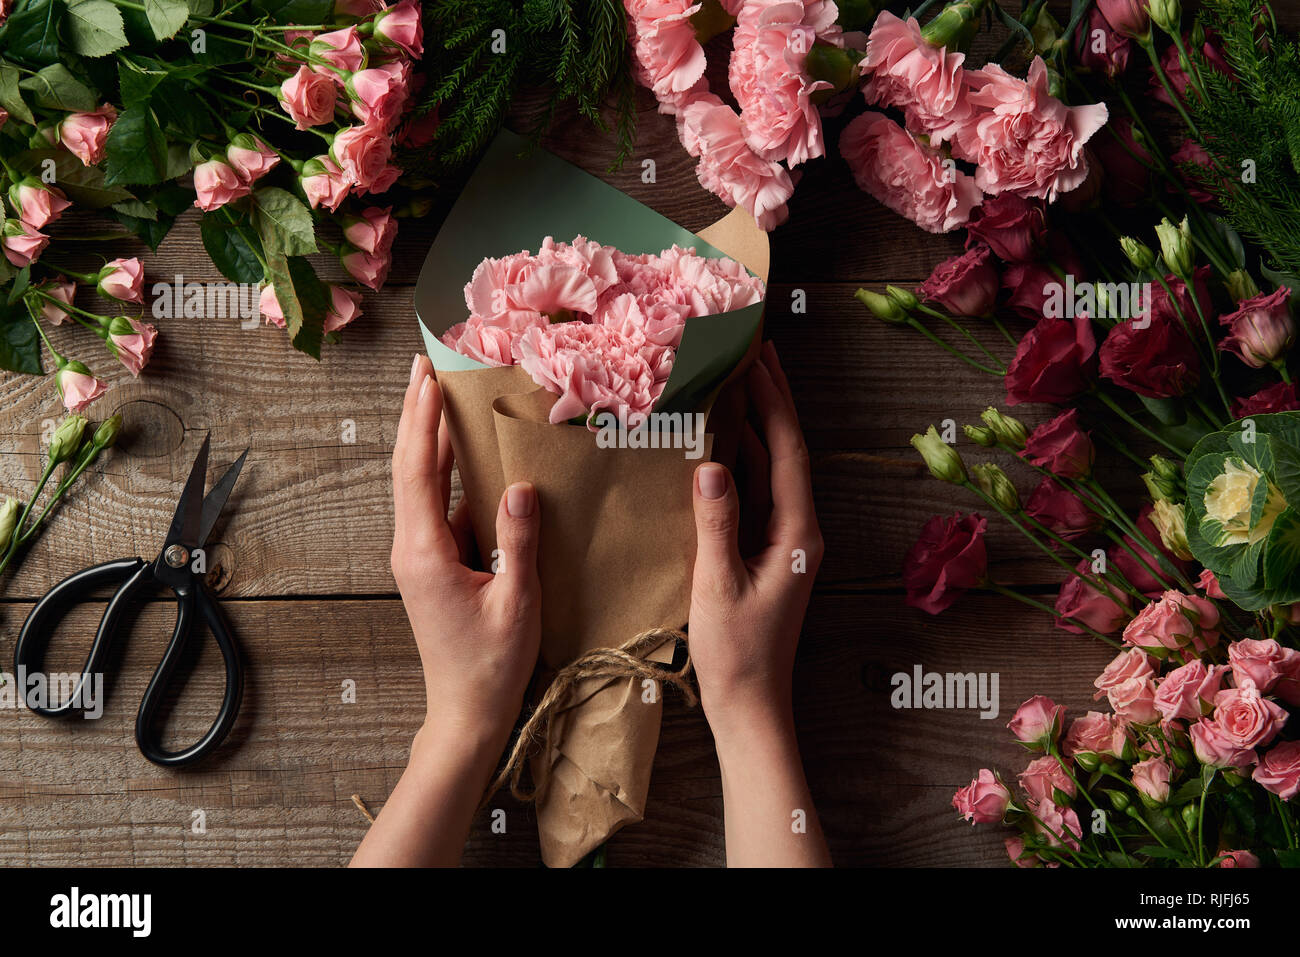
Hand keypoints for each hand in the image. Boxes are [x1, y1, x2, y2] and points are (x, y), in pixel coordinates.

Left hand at [390, 353, 541, 750]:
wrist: (465, 712)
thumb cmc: (491, 665)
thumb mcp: (517, 603)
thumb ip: (519, 543)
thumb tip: (520, 485)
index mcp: (424, 553)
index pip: (418, 471)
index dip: (422, 420)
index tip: (427, 376)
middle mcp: (411, 548)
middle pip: (409, 467)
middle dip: (418, 415)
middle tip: (429, 367)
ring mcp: (418, 555)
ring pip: (420, 484)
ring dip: (433, 439)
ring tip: (446, 395)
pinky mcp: (432, 564)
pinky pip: (437, 505)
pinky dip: (449, 473)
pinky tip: (469, 453)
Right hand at [688, 341, 823, 726]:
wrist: (749, 706)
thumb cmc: (736, 652)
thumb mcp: (718, 584)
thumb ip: (716, 522)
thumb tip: (711, 463)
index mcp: (796, 533)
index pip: (788, 452)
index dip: (773, 402)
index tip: (757, 357)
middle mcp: (798, 530)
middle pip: (787, 451)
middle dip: (773, 400)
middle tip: (754, 350)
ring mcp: (784, 542)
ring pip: (771, 470)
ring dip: (756, 425)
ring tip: (736, 382)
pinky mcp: (765, 554)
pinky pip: (756, 494)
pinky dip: (740, 462)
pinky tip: (719, 443)